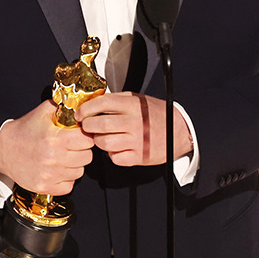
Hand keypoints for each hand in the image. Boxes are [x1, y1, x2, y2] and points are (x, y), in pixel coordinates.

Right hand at [0, 100, 94, 195]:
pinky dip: (66, 178)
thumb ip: (63, 106)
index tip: (79, 135)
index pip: (88, 140)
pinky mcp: (45, 187)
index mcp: (55, 139)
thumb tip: (81, 105)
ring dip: (74, 164)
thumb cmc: (24, 130)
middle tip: (72, 145)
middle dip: (82, 149)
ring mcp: (50, 175)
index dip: (85, 135)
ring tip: (63, 156)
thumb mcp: (43, 112)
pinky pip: (69, 186)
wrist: (3, 149)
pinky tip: (58, 169)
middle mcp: (54, 159)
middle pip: (87, 157)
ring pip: (80, 172)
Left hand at [75, 92, 192, 166]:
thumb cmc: (156, 114)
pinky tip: (117, 147)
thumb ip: (116, 100)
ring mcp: (136, 140)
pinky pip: (114, 158)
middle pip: (98, 125)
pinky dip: (112, 154)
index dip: (85, 109)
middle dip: (87, 126)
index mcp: (132, 105)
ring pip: (103, 143)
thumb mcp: (138, 99)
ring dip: (99, 140)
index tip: (79, 114)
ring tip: (104, 136)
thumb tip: (92, 102)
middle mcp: (134, 122)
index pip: (101, 104)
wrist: (178, 131)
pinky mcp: (139, 156)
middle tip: (88, 126)